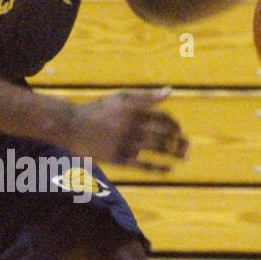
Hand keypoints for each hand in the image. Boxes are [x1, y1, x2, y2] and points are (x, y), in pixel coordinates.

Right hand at [64, 89, 188, 169]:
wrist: (72, 127)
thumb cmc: (98, 110)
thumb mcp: (121, 98)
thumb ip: (146, 96)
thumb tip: (170, 91)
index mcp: (135, 109)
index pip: (164, 118)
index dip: (175, 125)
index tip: (179, 131)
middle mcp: (133, 126)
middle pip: (165, 134)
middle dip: (180, 141)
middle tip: (188, 147)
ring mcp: (126, 143)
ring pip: (158, 149)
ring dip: (175, 154)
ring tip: (185, 158)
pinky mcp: (119, 158)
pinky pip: (143, 166)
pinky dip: (158, 168)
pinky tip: (169, 169)